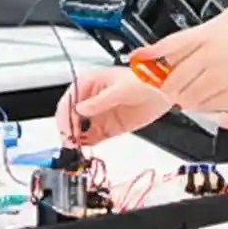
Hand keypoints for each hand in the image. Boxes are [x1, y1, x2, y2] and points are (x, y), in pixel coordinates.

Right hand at [55, 67, 172, 145]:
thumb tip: (80, 109)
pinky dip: (86, 144)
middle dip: (67, 130)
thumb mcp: (120, 89)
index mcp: (89, 84)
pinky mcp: (106, 128)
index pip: (69, 101)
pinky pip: (91, 138)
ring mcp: (98, 115)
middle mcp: (90, 100)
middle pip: (70, 117)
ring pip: (78, 130)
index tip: (66, 129)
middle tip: (69, 142)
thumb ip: (100, 101)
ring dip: (75, 139)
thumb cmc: (142, 80)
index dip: (65, 115)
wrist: (162, 91)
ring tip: (75, 148)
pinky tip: (85, 148)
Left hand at [133, 24, 227, 111]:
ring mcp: (214, 76)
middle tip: (184, 87)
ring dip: (190, 99)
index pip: (167, 45)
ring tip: (212, 90)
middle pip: (171, 77)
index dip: (149, 56)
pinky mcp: (222, 96)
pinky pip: (201, 107)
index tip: (138, 60)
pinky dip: (205, 107)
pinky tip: (222, 97)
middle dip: (173, 87)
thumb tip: (169, 61)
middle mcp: (208, 53)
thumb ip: (197, 47)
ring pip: (184, 95)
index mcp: (209, 35)